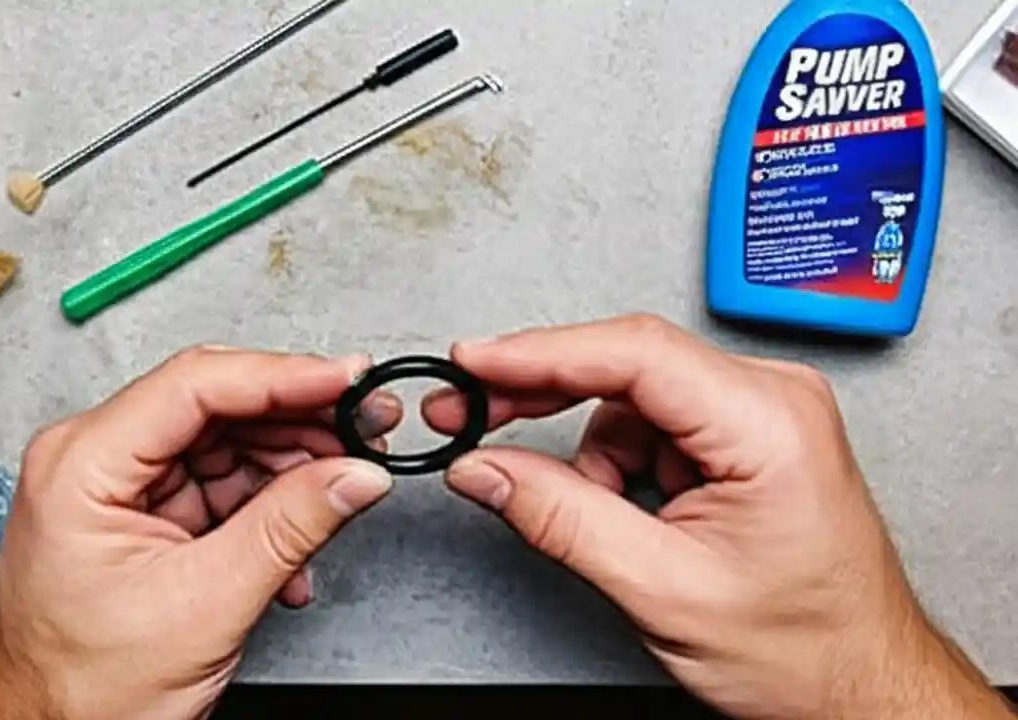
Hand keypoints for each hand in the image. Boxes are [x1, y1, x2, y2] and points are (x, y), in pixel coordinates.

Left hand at [0, 347, 398, 719]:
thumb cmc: (85, 695)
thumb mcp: (206, 606)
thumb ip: (290, 527)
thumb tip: (354, 472)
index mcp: (80, 466)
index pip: (194, 386)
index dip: (282, 375)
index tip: (347, 378)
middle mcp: (91, 462)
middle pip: (214, 407)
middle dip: (298, 419)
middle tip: (367, 424)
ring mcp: (118, 488)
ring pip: (226, 444)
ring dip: (291, 466)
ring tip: (344, 483)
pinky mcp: (143, 515)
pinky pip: (220, 485)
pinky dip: (269, 507)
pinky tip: (302, 536)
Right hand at [424, 315, 1013, 719]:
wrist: (861, 683)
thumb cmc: (805, 648)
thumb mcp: (663, 590)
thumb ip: (561, 519)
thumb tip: (485, 467)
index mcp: (768, 423)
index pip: (634, 353)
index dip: (540, 353)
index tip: (473, 363)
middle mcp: (771, 399)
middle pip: (627, 362)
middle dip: (541, 390)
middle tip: (469, 413)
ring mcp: (760, 413)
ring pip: (632, 397)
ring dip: (589, 449)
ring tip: (592, 514)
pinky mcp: (745, 434)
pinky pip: (653, 423)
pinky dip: (619, 462)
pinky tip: (626, 511)